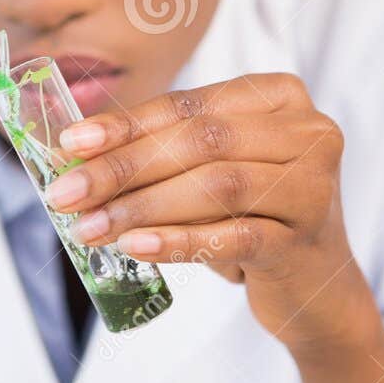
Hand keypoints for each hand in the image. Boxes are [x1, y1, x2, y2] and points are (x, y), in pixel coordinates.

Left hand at [43, 74, 381, 356]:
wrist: (317, 286)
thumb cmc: (253, 215)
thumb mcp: (212, 171)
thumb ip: (160, 151)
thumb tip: (73, 155)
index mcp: (280, 97)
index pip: (189, 105)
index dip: (126, 124)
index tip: (70, 144)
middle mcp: (308, 133)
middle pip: (201, 141)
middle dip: (124, 167)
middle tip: (66, 194)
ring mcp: (313, 187)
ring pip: (217, 186)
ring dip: (142, 207)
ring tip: (89, 227)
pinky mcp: (305, 241)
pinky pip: (234, 237)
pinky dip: (179, 241)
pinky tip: (135, 247)